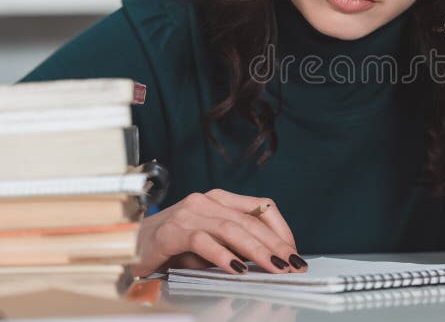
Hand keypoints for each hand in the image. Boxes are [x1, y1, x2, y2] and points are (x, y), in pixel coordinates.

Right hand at [130, 189, 306, 276]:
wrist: (125, 247)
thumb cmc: (172, 248)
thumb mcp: (211, 244)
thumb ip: (236, 246)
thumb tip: (272, 262)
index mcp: (221, 200)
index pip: (262, 208)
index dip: (282, 230)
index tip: (295, 253)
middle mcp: (207, 200)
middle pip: (252, 220)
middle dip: (277, 245)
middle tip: (293, 265)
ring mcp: (189, 213)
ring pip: (232, 228)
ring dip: (258, 250)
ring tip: (275, 268)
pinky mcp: (172, 231)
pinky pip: (203, 241)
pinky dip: (223, 256)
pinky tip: (238, 269)